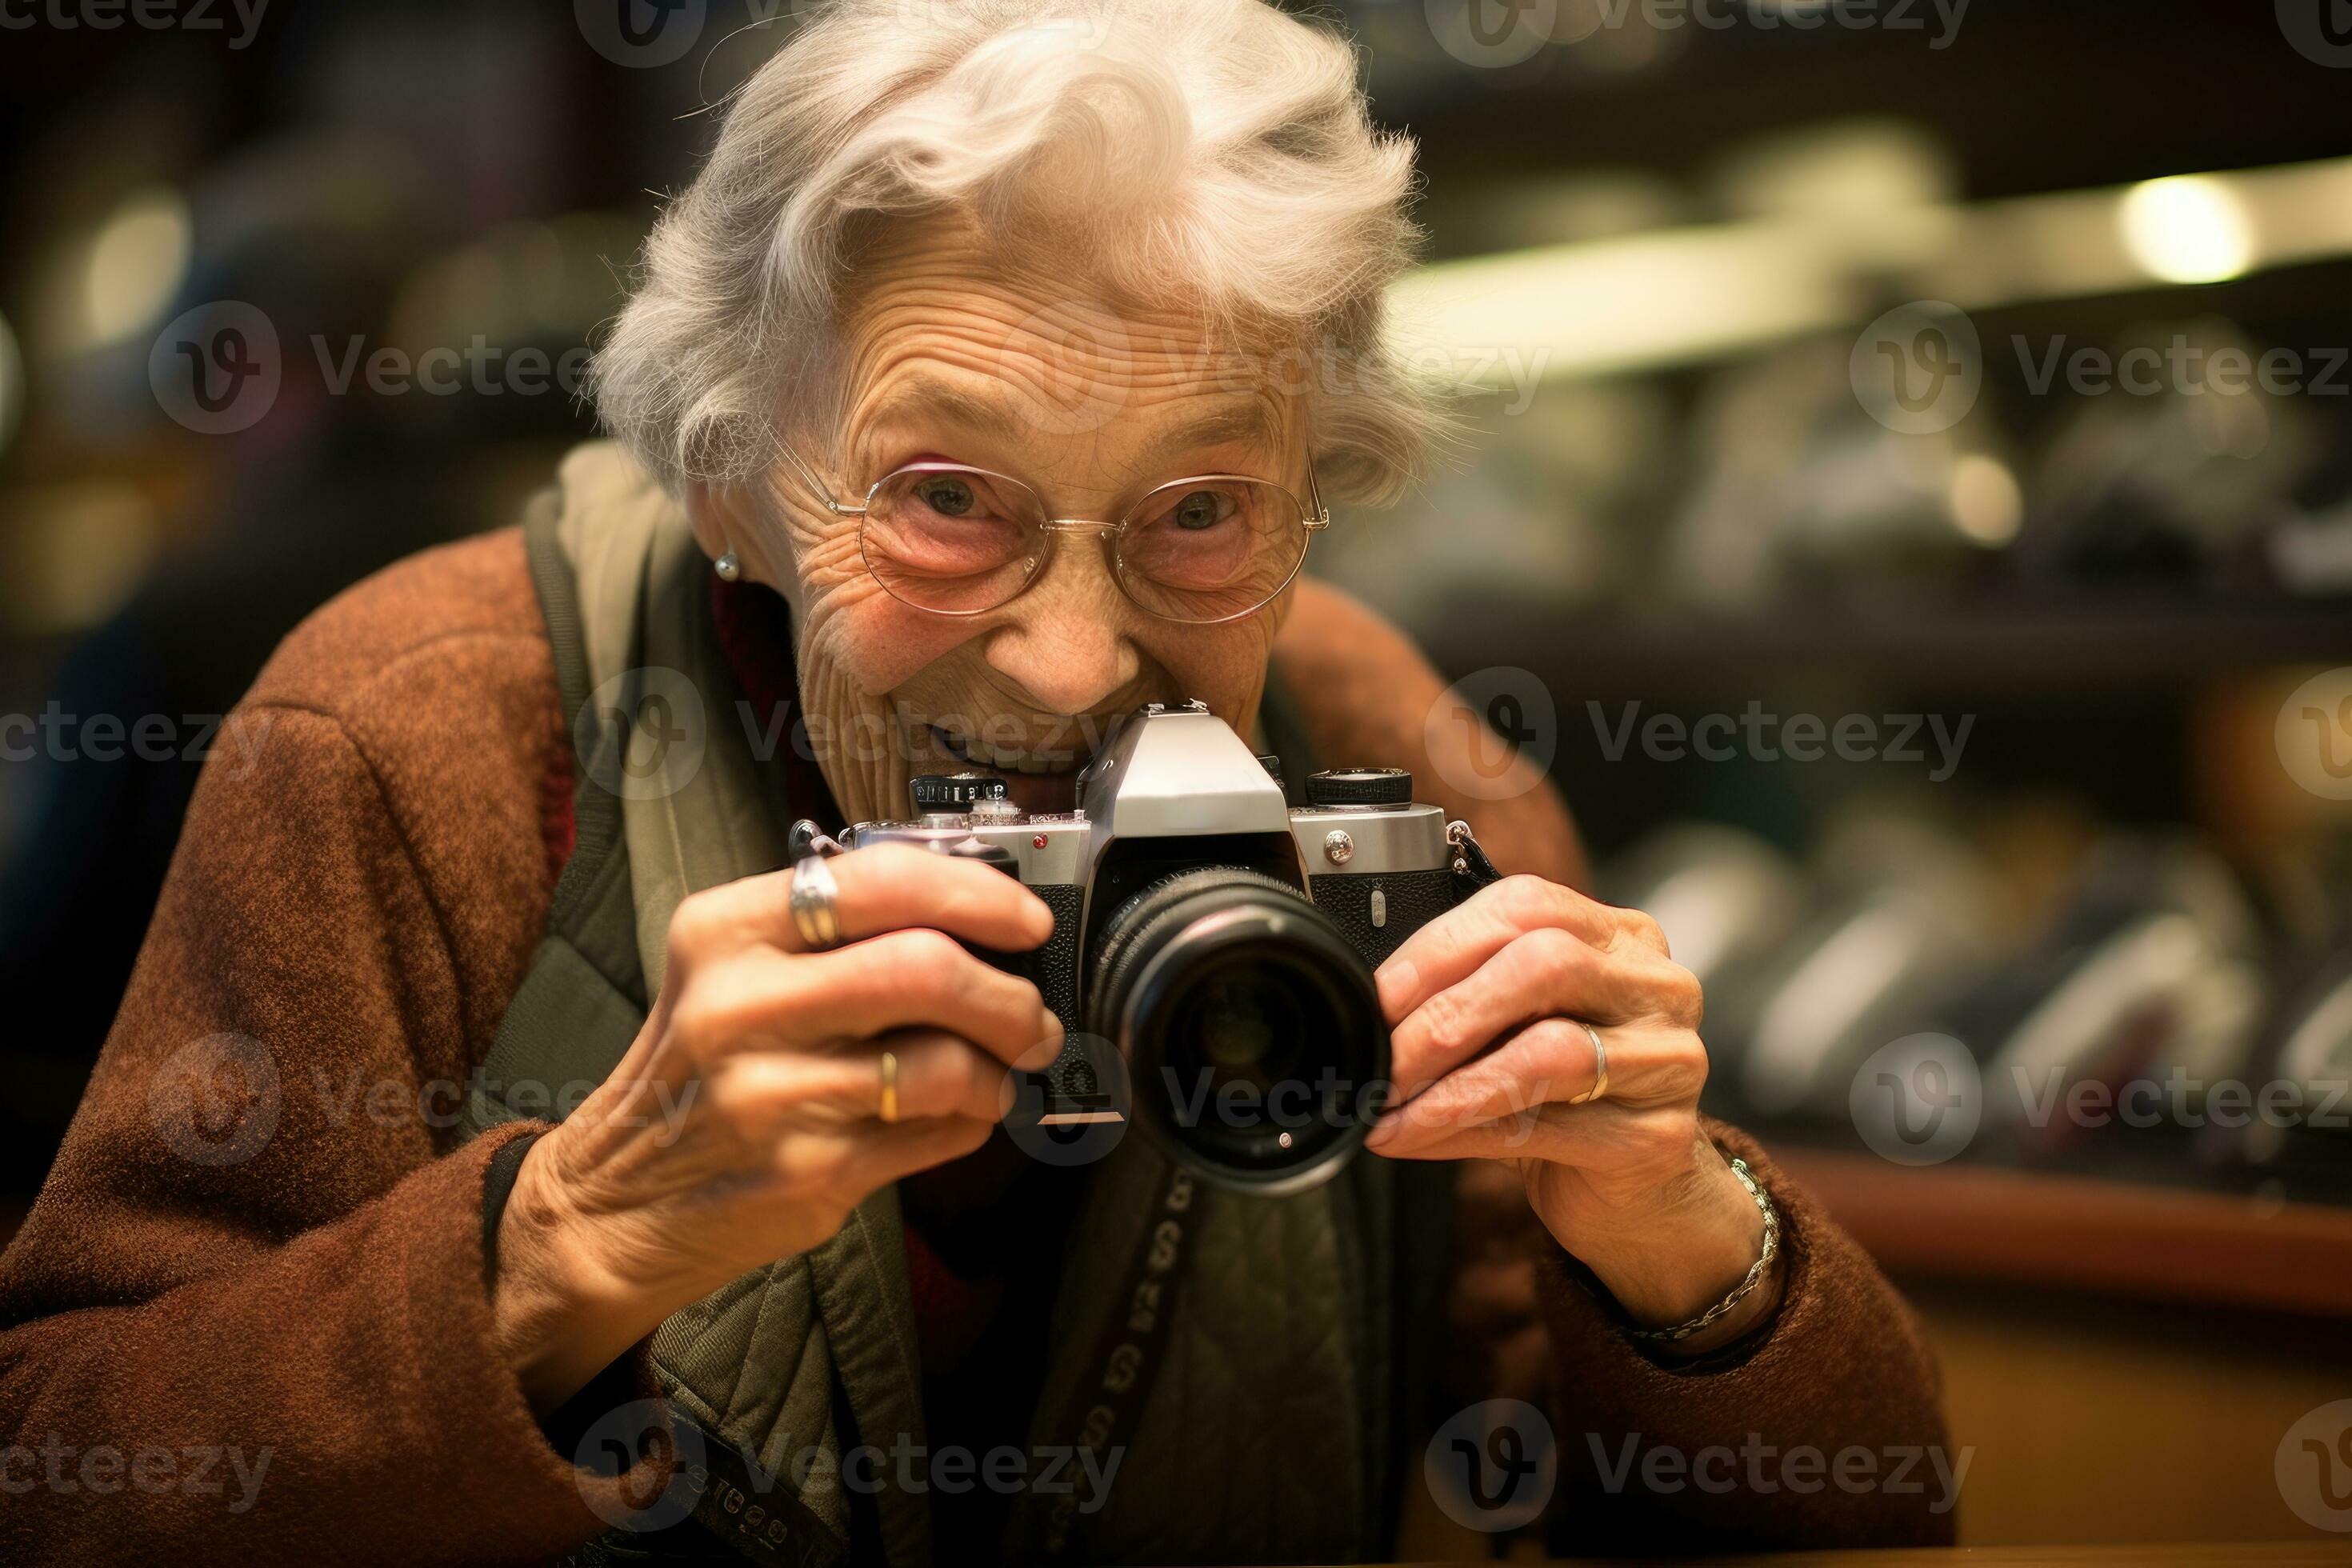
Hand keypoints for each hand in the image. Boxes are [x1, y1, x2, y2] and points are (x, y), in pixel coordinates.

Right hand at [491, 844, 1061, 1411]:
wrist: (612, 1202)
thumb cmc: (700, 1072)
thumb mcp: (730, 973)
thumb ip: (836, 937)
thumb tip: (981, 919)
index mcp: (726, 932)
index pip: (880, 880)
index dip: (977, 894)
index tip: (1026, 920)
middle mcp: (741, 1005)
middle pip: (927, 968)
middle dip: (1009, 995)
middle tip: (1032, 1015)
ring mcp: (774, 1094)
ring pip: (946, 1062)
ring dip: (1000, 1070)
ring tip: (999, 1076)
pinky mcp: (808, 1171)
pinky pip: (937, 1133)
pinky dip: (972, 1123)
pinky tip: (956, 1118)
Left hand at [1365, 876, 1780, 1353]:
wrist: (1640, 1193)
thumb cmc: (1569, 1095)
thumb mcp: (1519, 1028)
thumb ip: (1470, 999)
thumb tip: (1370, 1010)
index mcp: (1618, 937)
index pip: (1526, 907)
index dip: (1440, 948)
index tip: (1376, 997)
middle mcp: (1656, 986)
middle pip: (1545, 966)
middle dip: (1445, 1015)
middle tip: (1382, 1061)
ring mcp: (1668, 1059)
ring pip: (1550, 1052)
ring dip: (1450, 1085)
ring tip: (1390, 1110)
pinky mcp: (1658, 1136)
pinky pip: (1549, 1128)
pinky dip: (1467, 1132)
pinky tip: (1418, 1139)